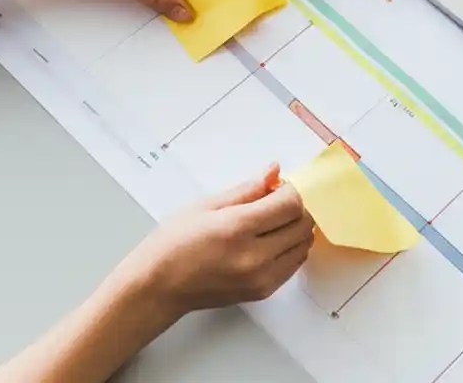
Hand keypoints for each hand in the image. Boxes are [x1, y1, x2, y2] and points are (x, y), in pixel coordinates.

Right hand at [120, 164, 314, 316]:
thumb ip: (246, 189)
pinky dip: (291, 248)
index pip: (291, 204)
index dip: (290, 191)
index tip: (277, 187)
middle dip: (295, 208)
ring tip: (271, 223)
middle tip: (275, 203)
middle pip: (303, 224)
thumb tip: (274, 171)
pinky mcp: (263, 292)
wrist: (158, 288)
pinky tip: (270, 241)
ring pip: (303, 245)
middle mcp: (255, 256)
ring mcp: (261, 278)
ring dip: (296, 229)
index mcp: (237, 228)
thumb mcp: (205, 205)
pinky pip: (294, 264)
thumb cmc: (173, 243)